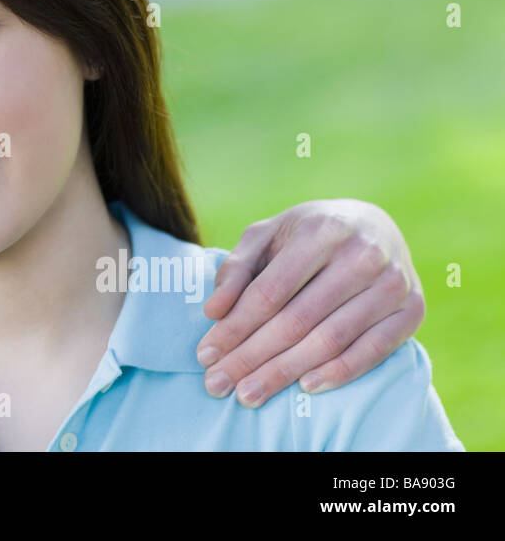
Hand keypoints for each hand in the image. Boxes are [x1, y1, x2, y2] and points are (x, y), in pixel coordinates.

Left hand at [196, 198, 423, 406]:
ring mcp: (392, 284)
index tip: (205, 354)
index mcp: (320, 230)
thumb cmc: (307, 234)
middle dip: (252, 357)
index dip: (236, 327)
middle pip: (297, 320)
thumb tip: (213, 311)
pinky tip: (306, 387)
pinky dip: (340, 371)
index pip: (270, 291)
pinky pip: (374, 349)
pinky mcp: (413, 310)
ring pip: (331, 339)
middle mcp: (361, 255)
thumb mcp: (267, 235)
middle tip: (218, 384)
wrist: (374, 226)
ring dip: (286, 372)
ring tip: (249, 393)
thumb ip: (237, 268)